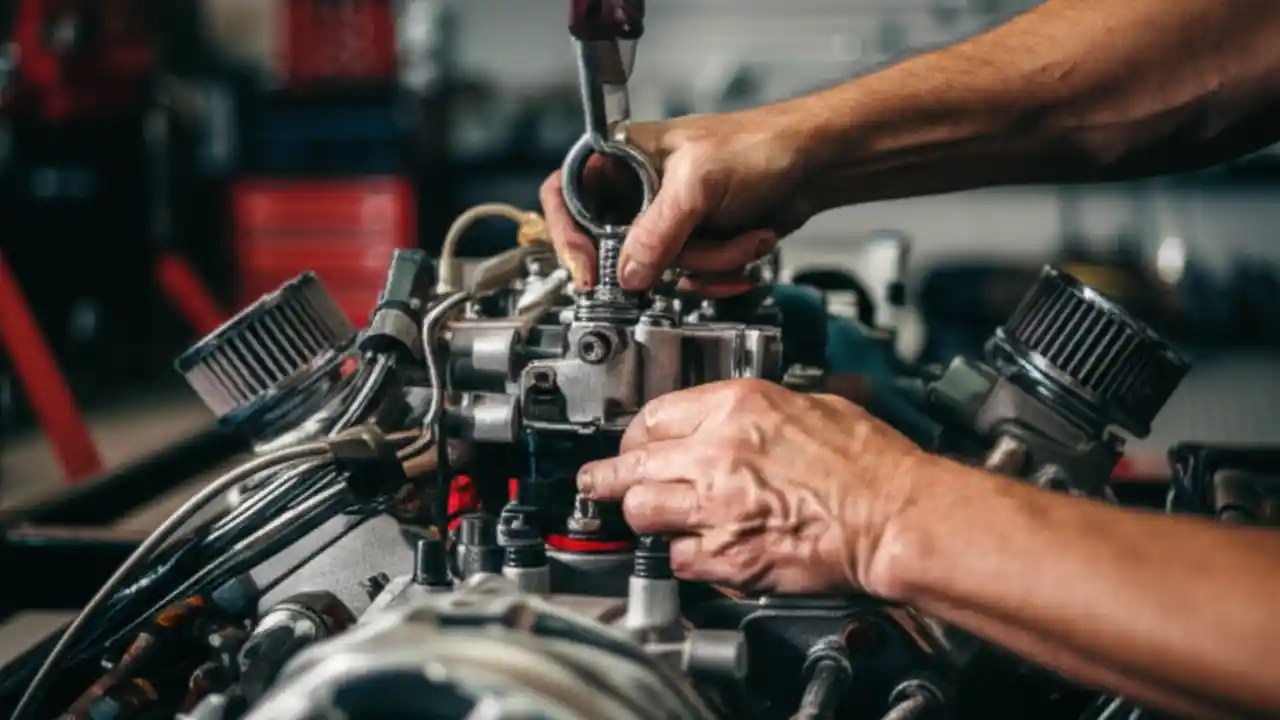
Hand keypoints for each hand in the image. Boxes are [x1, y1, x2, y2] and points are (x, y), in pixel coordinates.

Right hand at [540, 105, 815, 294]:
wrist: (813, 164)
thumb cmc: (760, 144)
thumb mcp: (698, 184)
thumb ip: (658, 231)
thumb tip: (628, 274)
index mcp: (621, 158)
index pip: (565, 196)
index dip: (567, 235)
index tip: (589, 270)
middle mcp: (636, 190)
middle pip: (615, 247)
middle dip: (664, 259)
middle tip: (689, 253)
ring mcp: (666, 221)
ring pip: (658, 271)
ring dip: (707, 264)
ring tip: (741, 233)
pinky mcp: (694, 244)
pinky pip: (688, 278)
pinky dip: (721, 272)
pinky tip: (747, 246)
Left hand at [575, 379, 930, 595]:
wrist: (894, 516)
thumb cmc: (868, 463)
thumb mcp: (807, 405)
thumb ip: (754, 412)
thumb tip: (728, 421)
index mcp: (736, 408)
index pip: (652, 417)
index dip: (635, 435)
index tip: (633, 445)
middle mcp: (716, 453)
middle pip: (630, 464)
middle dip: (609, 477)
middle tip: (599, 483)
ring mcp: (716, 507)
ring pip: (640, 512)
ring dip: (641, 518)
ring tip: (644, 519)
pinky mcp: (726, 556)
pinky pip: (676, 558)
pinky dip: (680, 557)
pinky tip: (696, 550)